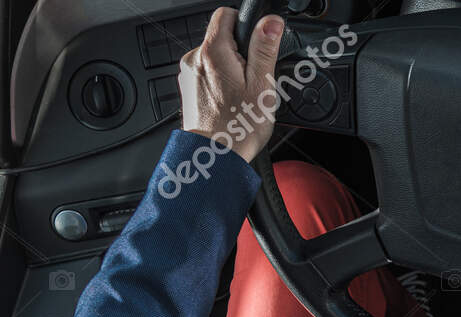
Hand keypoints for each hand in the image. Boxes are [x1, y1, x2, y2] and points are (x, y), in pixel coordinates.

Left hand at [178, 7, 284, 164]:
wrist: (215, 157)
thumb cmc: (238, 128)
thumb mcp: (261, 85)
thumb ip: (264, 48)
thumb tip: (271, 22)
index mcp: (214, 52)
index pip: (226, 14)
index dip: (245, 24)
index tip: (255, 44)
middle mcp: (196, 59)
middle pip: (221, 38)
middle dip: (240, 53)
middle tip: (252, 79)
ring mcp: (189, 74)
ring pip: (215, 57)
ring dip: (230, 69)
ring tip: (241, 95)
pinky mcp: (189, 89)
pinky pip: (208, 74)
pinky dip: (220, 83)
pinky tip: (230, 102)